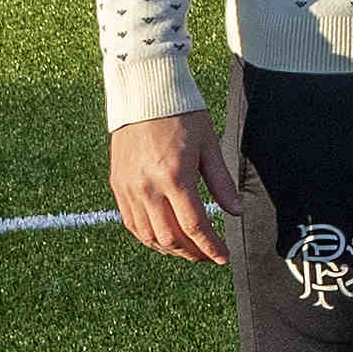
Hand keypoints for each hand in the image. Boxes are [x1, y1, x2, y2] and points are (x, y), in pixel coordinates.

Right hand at [107, 110, 231, 266]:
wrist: (144, 95)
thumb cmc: (182, 115)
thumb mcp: (209, 145)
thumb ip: (221, 182)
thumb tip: (235, 211)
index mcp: (174, 176)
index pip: (194, 225)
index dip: (210, 246)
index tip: (222, 256)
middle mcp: (147, 187)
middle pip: (169, 236)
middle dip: (192, 252)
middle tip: (208, 256)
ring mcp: (128, 188)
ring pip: (148, 235)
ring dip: (170, 249)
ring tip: (189, 251)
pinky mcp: (116, 185)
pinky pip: (131, 222)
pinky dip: (148, 237)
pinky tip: (164, 238)